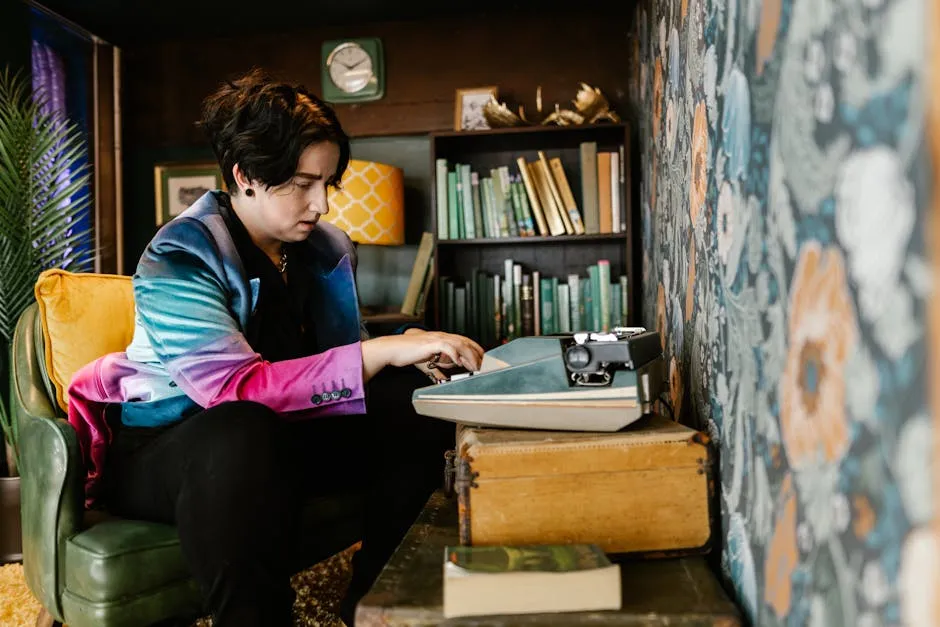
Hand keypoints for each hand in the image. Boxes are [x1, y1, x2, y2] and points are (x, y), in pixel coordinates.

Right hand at [361, 329, 483, 382]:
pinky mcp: (430, 343)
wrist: (393, 348)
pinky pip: (446, 346)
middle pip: (465, 341)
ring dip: (469, 355)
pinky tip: (458, 362)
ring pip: (459, 343)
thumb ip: (436, 367)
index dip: (475, 349)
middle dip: (477, 353)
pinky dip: (454, 354)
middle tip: (484, 365)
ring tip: (475, 366)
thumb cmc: (407, 353)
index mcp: (442, 339)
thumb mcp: (426, 361)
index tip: (483, 359)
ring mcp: (436, 339)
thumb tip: (443, 377)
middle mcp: (441, 336)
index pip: (464, 341)